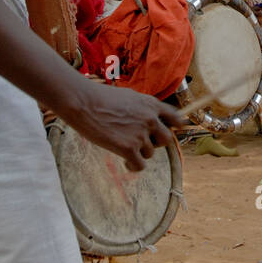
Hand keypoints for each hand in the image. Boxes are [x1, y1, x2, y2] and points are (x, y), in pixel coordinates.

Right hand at [65, 80, 180, 171]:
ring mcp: (140, 135)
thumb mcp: (129, 96)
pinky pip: (139, 165)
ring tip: (124, 147)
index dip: (177, 125)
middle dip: (156, 143)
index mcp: (151, 105)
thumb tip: (150, 118)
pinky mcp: (128, 148)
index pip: (175, 117)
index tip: (178, 130)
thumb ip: (143, 107)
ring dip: (139, 153)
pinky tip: (125, 161)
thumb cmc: (100, 98)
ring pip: (150, 153)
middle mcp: (150, 120)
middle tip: (142, 143)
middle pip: (166, 140)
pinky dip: (133, 165)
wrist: (83, 103)